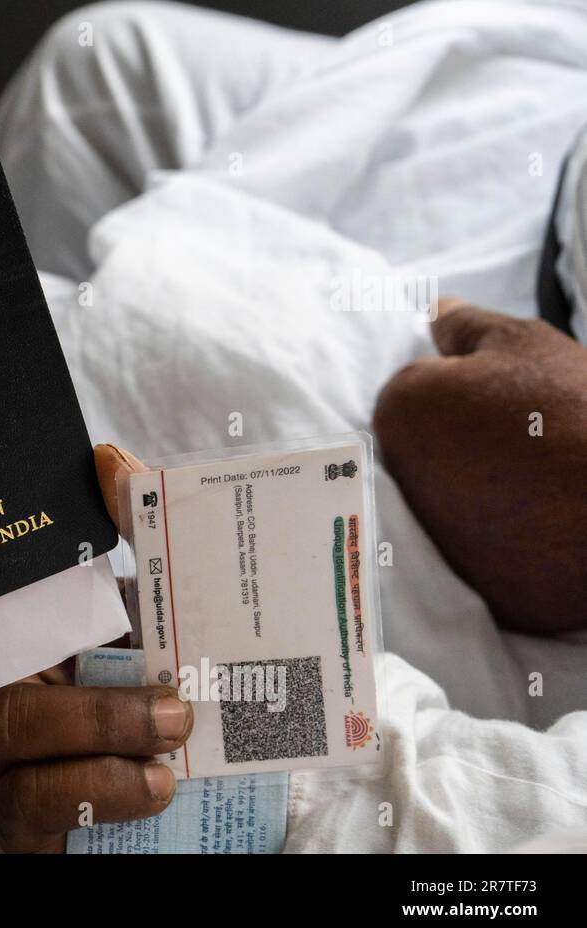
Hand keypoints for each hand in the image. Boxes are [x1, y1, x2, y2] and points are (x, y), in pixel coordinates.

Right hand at [0, 443, 193, 851]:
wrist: (206, 766)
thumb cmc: (152, 677)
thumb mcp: (144, 593)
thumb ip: (126, 520)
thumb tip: (104, 459)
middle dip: (40, 694)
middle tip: (154, 695)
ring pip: (5, 738)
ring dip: (102, 728)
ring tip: (173, 725)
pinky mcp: (22, 829)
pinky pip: (32, 802)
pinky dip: (106, 785)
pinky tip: (154, 780)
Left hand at [373, 299, 586, 634]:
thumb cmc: (574, 409)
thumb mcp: (524, 344)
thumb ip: (466, 327)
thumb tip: (434, 309)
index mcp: (399, 412)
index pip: (412, 394)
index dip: (463, 391)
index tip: (505, 401)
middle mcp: (393, 478)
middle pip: (420, 452)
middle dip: (457, 443)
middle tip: (523, 443)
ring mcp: (423, 537)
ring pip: (440, 502)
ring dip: (471, 493)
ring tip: (532, 485)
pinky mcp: (461, 585)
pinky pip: (468, 554)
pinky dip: (495, 540)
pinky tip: (534, 528)